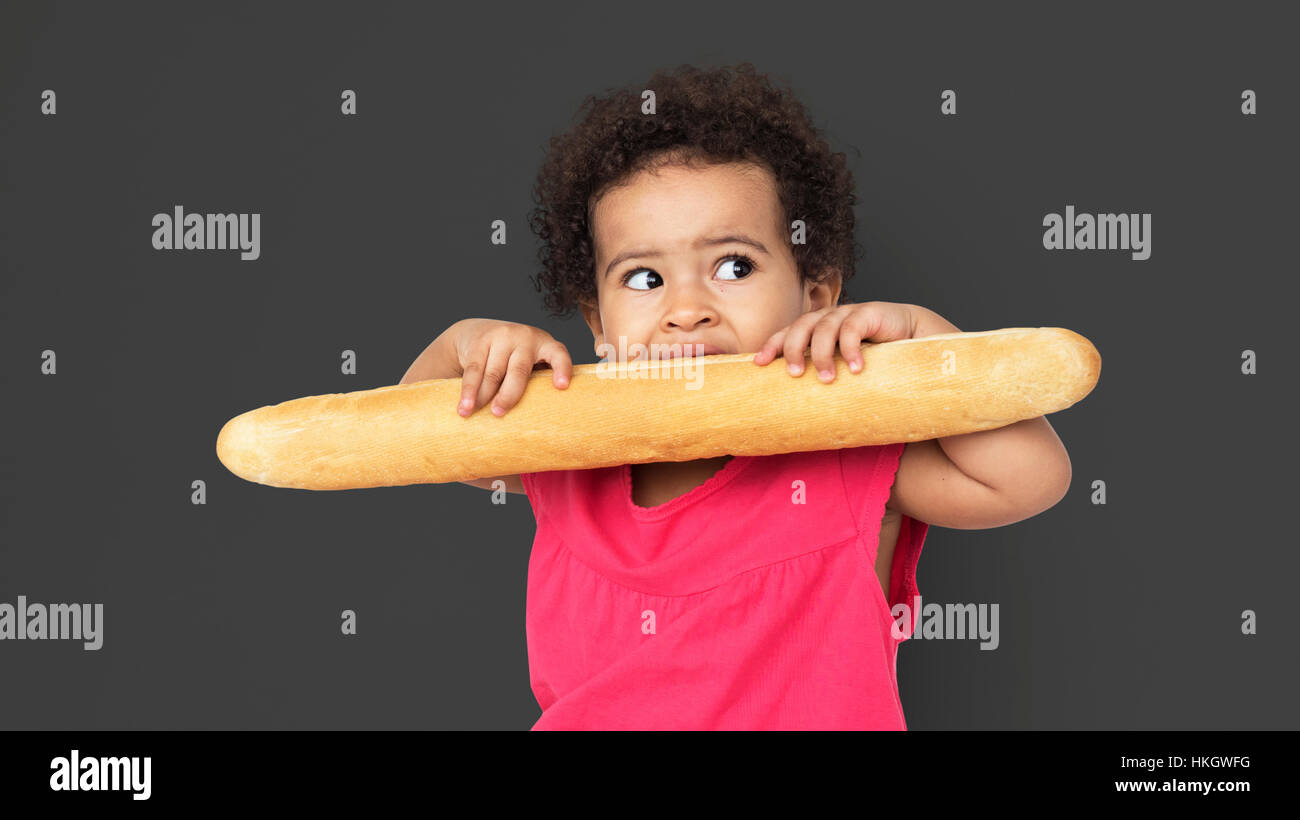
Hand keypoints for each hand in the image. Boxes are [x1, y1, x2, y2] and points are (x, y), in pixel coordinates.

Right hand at [451, 319, 571, 415]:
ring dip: (481, 397)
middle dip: (508, 394)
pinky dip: (468, 390)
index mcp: (545, 344)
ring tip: (471, 413)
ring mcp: (501, 337)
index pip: (559, 355)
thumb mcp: (530, 361)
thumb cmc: (514, 357)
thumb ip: (537, 379)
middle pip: (518, 371)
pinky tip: (464, 406)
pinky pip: (474, 370)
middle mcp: (525, 337)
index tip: (562, 387)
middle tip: (498, 413)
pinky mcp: (480, 342)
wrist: (479, 331)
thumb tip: (542, 421)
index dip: (562, 370)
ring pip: (492, 373)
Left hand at [751, 301, 920, 382]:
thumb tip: (801, 411)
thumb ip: (825, 375)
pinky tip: (855, 369)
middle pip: (800, 326)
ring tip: (828, 379)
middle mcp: (828, 318)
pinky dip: (850, 348)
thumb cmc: (874, 357)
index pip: (788, 332)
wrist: (912, 336)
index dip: (772, 344)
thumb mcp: (843, 366)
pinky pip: (853, 327)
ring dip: (823, 355)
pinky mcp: (870, 312)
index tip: (759, 363)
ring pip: (824, 328)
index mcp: (817, 328)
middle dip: (793, 349)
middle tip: (795, 374)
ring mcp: (848, 313)